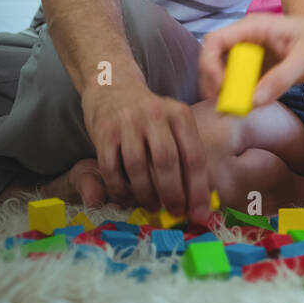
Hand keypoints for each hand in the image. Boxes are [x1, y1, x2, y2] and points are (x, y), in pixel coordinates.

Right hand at [80, 80, 210, 220]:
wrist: (113, 88)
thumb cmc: (150, 117)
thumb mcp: (173, 124)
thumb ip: (185, 153)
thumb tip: (198, 200)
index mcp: (180, 114)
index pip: (194, 155)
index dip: (198, 189)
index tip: (198, 214)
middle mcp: (155, 114)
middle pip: (167, 162)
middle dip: (173, 194)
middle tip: (175, 212)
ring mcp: (128, 122)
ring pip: (138, 167)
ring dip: (146, 194)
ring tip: (152, 207)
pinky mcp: (104, 131)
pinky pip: (112, 168)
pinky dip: (119, 188)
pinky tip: (126, 197)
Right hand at [198, 11, 303, 106]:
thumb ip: (280, 79)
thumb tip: (253, 101)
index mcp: (254, 28)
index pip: (215, 41)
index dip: (210, 65)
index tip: (223, 88)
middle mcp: (248, 38)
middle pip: (214, 58)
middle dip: (213, 82)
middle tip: (225, 106)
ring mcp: (253, 51)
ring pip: (224, 70)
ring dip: (225, 90)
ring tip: (235, 109)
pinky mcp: (261, 65)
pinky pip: (241, 80)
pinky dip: (239, 93)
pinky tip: (248, 106)